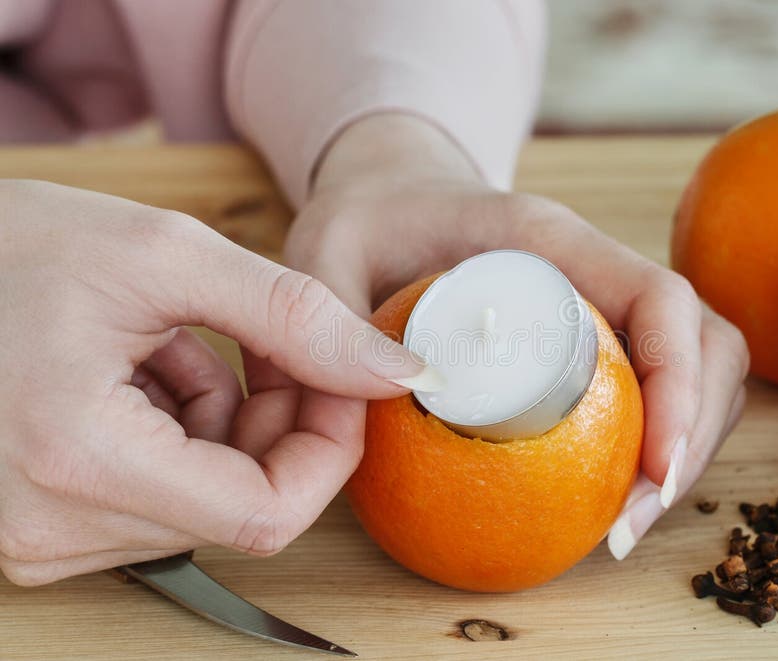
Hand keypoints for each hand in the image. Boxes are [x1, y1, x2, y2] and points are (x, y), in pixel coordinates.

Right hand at [0, 180, 426, 585]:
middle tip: (266, 336)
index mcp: (79, 460)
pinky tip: (144, 368)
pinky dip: (183, 430)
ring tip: (179, 340)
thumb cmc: (9, 247)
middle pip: (243, 503)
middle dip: (281, 417)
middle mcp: (51, 526)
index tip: (343, 377)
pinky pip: (160, 495)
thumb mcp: (163, 256)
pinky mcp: (41, 524)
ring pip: (208, 498)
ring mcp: (39, 536)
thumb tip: (398, 373)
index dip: (328, 446)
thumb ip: (294, 316)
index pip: (268, 514)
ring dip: (229, 417)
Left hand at [285, 115, 750, 560]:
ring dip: (686, 446)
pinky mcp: (595, 336)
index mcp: (546, 237)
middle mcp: (595, 265)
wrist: (392, 194)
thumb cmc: (366, 218)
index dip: (677, 383)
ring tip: (626, 523)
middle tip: (630, 523)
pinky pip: (661, 384)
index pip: (656, 297)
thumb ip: (331, 317)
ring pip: (701, 365)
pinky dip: (660, 441)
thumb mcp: (325, 253)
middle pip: (705, 340)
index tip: (653, 468)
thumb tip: (381, 403)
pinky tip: (614, 495)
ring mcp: (604, 300)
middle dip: (692, 437)